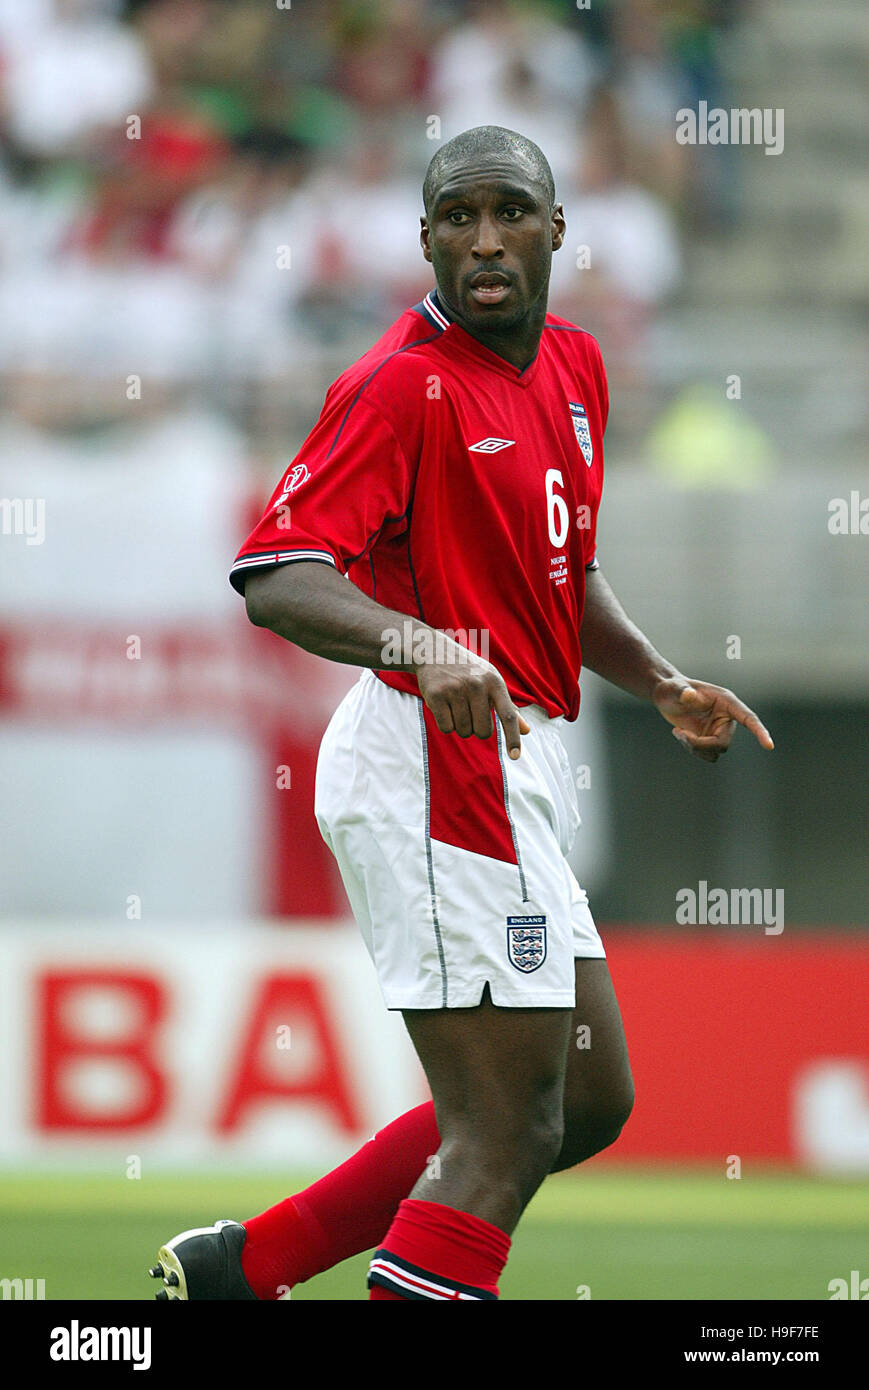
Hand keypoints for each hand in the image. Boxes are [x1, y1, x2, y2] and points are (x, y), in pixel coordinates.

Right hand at [414, 640, 529, 758]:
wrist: (434, 651)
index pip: (509, 716)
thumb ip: (508, 707)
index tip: (515, 756)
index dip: (513, 738)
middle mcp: (477, 684)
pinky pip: (446, 728)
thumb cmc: (469, 671)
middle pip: (483, 731)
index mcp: (495, 682)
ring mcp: (456, 689)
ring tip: (455, 705)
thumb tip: (526, 731)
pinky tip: (443, 707)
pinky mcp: (436, 695)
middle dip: (476, 729)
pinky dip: (445, 724)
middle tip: (469, 711)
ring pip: (463, 731)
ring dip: (460, 726)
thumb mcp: (491, 682)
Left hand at [652, 677, 773, 762]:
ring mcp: (719, 729)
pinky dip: (693, 749)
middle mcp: (727, 717)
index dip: (759, 731)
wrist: (666, 696)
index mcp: (726, 702)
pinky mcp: (711, 739)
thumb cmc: (671, 688)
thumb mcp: (674, 689)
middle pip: (723, 743)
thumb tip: (689, 696)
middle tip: (679, 734)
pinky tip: (681, 735)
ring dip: (695, 748)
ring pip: (715, 752)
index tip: (769, 746)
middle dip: (700, 745)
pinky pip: (707, 754)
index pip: (748, 718)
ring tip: (678, 733)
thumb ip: (682, 692)